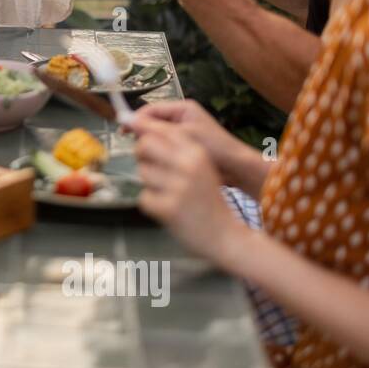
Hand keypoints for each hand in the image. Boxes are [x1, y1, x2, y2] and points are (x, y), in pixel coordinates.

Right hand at [128, 99, 260, 190]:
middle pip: (152, 123)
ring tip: (154, 157)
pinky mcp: (185, 147)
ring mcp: (184, 133)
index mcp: (183, 109)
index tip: (122, 131)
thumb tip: (127, 121)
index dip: (136, 120)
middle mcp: (182, 118)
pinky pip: (165, 148)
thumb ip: (153, 128)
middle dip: (145, 134)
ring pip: (157, 137)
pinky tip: (161, 163)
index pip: (150, 110)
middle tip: (140, 148)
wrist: (237, 168)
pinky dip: (161, 154)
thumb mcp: (181, 136)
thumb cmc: (213, 147)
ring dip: (153, 146)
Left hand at [131, 116, 246, 265]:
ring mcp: (178, 187)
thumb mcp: (201, 168)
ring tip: (167, 193)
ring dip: (149, 184)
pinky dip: (152, 205)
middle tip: (151, 168)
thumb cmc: (209, 201)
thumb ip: (177, 151)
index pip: (159, 131)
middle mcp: (188, 166)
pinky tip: (168, 209)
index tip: (145, 145)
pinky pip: (144, 198)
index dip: (147, 137)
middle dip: (142, 156)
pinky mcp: (168, 208)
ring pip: (142, 172)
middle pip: (144, 145)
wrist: (226, 236)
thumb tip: (143, 136)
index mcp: (196, 153)